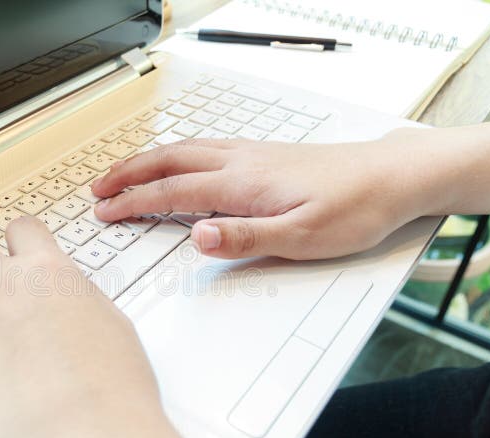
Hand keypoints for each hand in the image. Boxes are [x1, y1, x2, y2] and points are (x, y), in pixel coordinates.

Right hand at [92, 131, 435, 259]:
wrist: (391, 177)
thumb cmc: (354, 208)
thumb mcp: (301, 238)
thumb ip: (245, 238)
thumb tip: (197, 237)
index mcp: (242, 185)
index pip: (172, 191)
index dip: (133, 202)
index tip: (104, 211)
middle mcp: (241, 162)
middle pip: (169, 160)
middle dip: (128, 174)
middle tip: (98, 188)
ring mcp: (252, 155)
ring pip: (185, 149)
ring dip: (148, 160)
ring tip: (124, 173)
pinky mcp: (264, 155)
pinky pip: (204, 148)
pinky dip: (175, 154)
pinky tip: (178, 161)